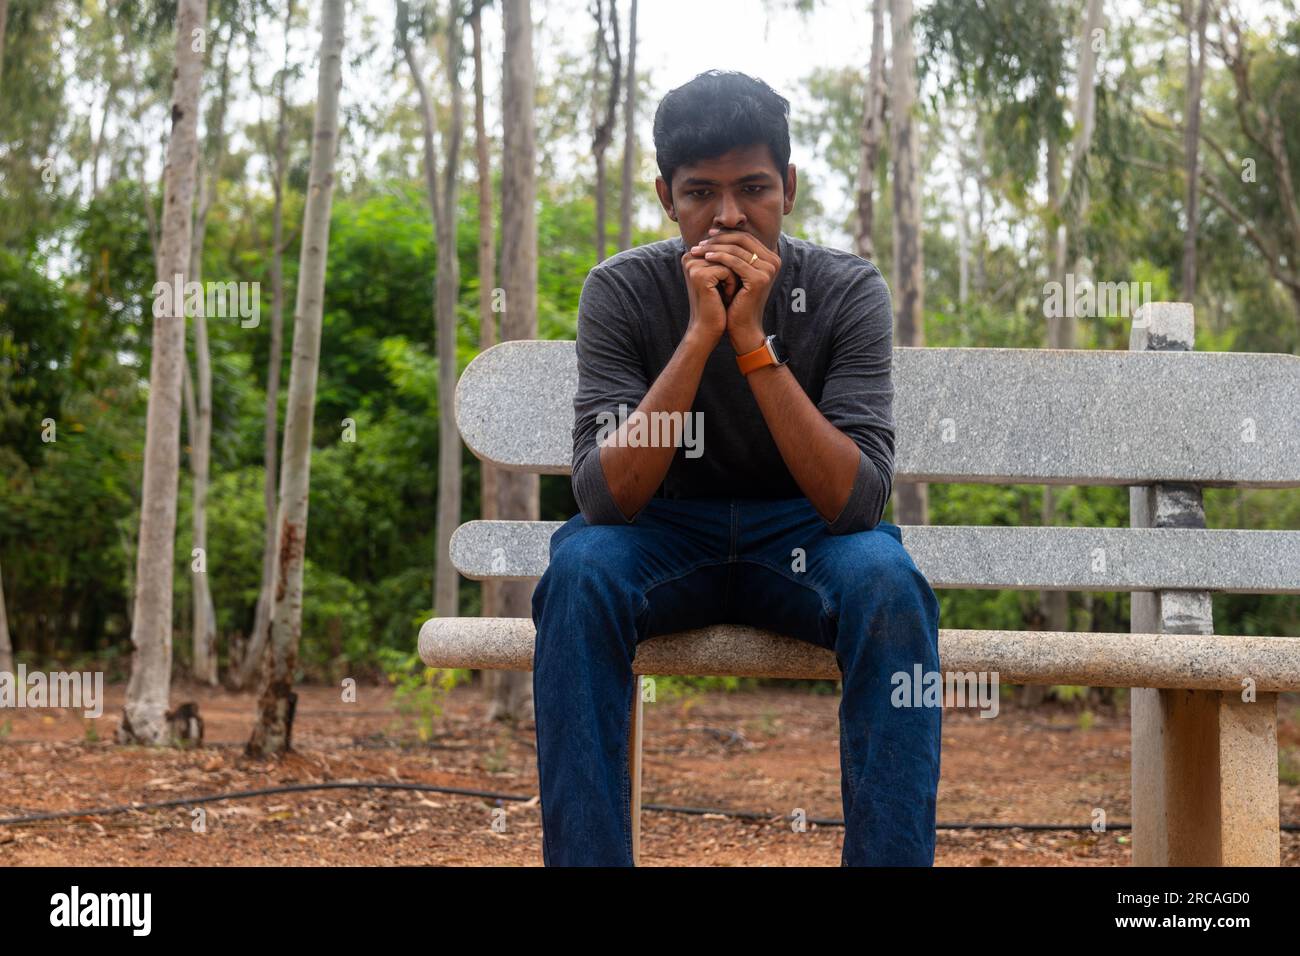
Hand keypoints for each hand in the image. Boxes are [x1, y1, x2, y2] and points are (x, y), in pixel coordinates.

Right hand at [680, 248, 737, 348]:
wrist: (708, 327)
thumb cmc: (718, 303)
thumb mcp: (722, 275)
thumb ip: (726, 255)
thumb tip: (746, 238)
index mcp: (692, 254)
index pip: (723, 245)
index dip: (735, 261)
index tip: (732, 280)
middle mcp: (689, 256)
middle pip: (727, 251)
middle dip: (735, 269)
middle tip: (736, 286)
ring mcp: (693, 265)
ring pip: (730, 260)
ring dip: (735, 278)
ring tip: (729, 292)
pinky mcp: (700, 274)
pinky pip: (728, 271)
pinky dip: (732, 285)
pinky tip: (725, 297)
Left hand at [689, 228, 779, 352]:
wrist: (743, 326)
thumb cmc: (737, 300)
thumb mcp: (737, 273)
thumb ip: (735, 254)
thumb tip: (716, 232)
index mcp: (771, 257)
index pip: (746, 237)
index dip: (726, 234)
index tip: (708, 234)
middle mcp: (774, 261)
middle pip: (742, 240)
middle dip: (719, 239)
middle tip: (701, 241)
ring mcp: (768, 270)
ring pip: (736, 249)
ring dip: (715, 247)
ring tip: (698, 249)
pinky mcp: (759, 278)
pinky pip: (735, 262)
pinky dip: (719, 257)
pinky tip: (706, 257)